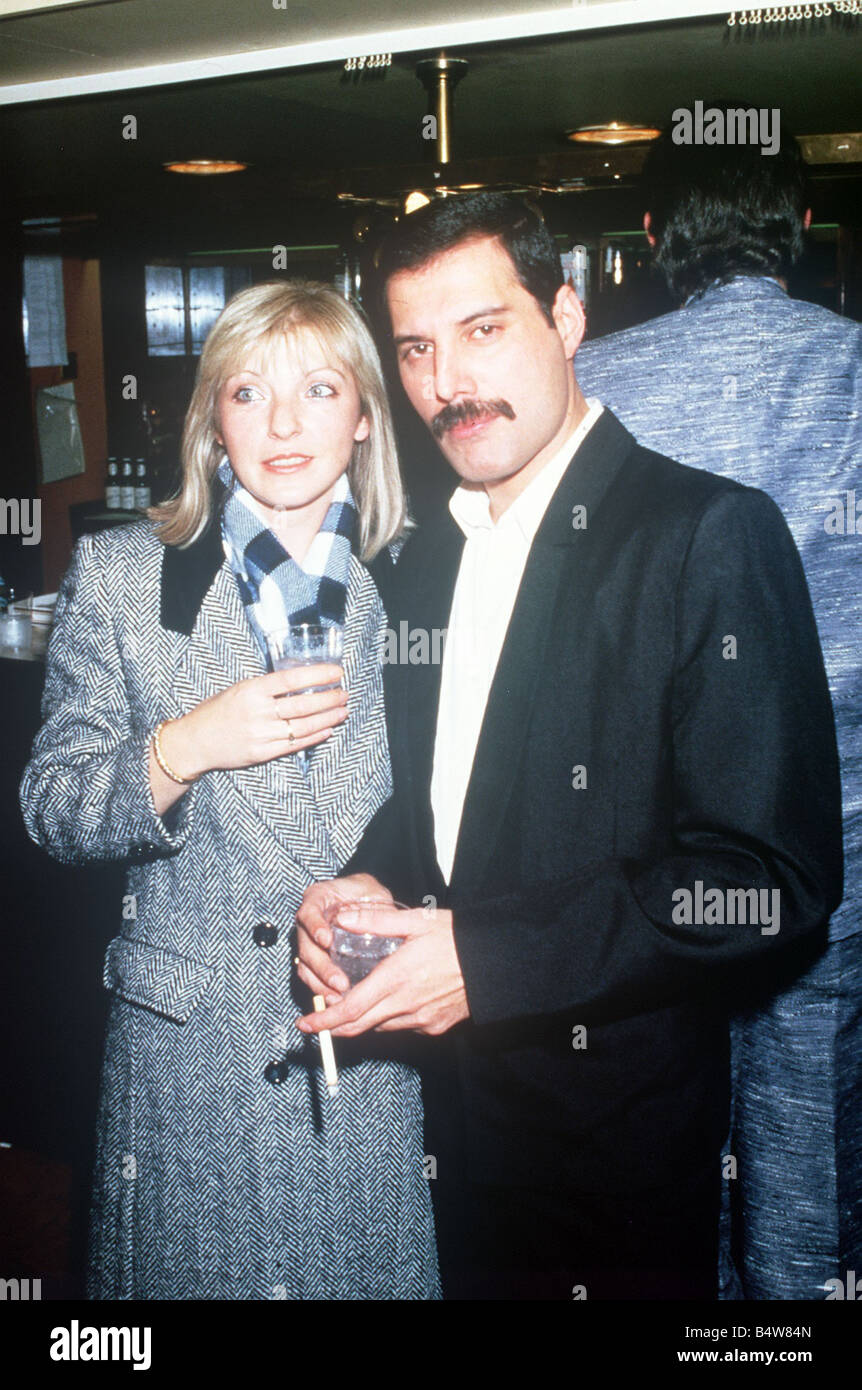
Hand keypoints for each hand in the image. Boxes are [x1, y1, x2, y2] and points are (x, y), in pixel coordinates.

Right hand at [162, 663, 347, 777]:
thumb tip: (299, 681)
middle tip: (344, 694)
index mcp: (251, 690)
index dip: (317, 676)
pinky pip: (295, 745)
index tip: (336, 673)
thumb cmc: (216, 712)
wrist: (194, 742)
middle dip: (329, 699)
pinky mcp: (262, 753)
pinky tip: (327, 729)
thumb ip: (266, 687)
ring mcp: (261, 734)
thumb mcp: (238, 689)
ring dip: (327, 718)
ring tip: (342, 711)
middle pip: (302, 705)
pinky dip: (314, 737)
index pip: (291, 679)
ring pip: (303, 726)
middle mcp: (257, 712)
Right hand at [295, 874, 392, 998]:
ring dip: (320, 984)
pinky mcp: (314, 959)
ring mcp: (308, 941)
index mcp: (316, 899)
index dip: (315, 927)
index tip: (326, 940)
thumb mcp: (373, 892)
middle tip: (339, 982)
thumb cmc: (365, 893)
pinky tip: (335, 1001)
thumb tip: (389, 925)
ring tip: (338, 998)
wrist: (359, 898)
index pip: (309, 912)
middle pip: (305, 946)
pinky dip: (321, 990)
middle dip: (321, 967)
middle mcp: (307, 921)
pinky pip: (311, 977)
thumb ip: (378, 907)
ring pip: (305, 965)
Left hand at [295, 904, 469, 1036]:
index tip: (304, 1023)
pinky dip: (388, 1018)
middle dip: (333, 1025)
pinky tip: (392, 999)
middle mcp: (406, 1005)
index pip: (350, 1009)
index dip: (324, 1020)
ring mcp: (421, 1020)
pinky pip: (401, 1027)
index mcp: (397, 978)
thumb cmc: (458, 938)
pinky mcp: (434, 1027)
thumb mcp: (417, 921)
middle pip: (359, 1026)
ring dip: (362, 1019)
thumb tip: (342, 919)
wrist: (496, 963)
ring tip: (354, 1000)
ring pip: (379, 1027)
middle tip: (316, 1019)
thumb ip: (376, 921)